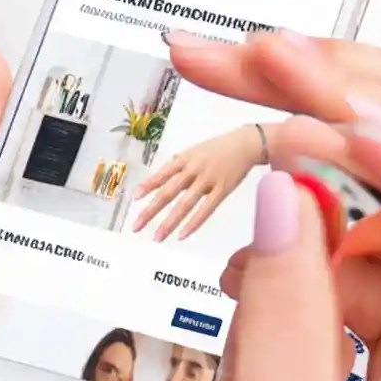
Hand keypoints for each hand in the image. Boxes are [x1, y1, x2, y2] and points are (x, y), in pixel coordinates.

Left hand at [134, 125, 266, 240]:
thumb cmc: (218, 148)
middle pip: (168, 192)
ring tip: (157, 237)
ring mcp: (207, 180)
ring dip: (169, 222)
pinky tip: (182, 234)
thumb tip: (160, 177)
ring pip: (184, 204)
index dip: (148, 186)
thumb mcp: (194, 150)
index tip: (135, 198)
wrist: (246, 143)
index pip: (162, 174)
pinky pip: (206, 209)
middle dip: (150, 210)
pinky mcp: (222, 190)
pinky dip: (193, 223)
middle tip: (136, 226)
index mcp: (184, 159)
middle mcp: (193, 169)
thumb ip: (178, 164)